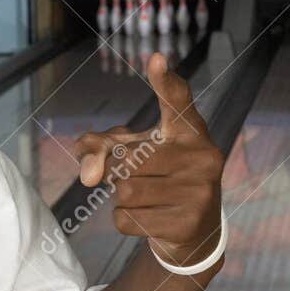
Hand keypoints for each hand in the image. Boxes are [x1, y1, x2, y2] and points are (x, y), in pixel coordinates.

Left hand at [73, 52, 226, 271]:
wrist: (195, 231)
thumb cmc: (158, 179)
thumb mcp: (131, 153)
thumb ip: (98, 147)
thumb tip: (88, 174)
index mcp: (189, 131)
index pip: (176, 101)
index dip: (164, 81)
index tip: (156, 59)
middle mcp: (201, 156)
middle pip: (126, 159)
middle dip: (118, 171)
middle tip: (138, 177)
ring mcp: (199, 190)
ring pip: (125, 191)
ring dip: (122, 198)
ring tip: (148, 198)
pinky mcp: (188, 223)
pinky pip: (127, 219)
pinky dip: (125, 220)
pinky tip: (150, 218)